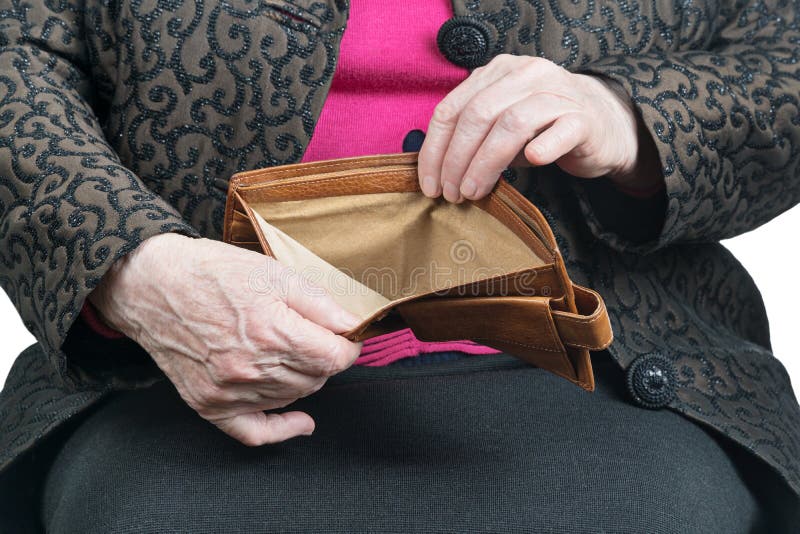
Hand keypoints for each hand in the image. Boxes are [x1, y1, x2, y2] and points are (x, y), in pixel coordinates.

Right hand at [88, 233, 362, 445]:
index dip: (348, 345)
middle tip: (315, 336)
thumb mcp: (274, 273)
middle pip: (317, 378)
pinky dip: (282, 429)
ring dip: (303, 379)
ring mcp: (228, 391)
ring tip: (291, 353)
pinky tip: (302, 422)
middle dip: (324, 357)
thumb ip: (320, 303)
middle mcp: (251, 368)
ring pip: (293, 398)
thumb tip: (354, 325)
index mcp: (272, 331)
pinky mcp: (209, 405)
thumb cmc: (213, 273)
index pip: (335, 358)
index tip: (345, 335)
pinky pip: (255, 433)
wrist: (150, 285)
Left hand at [417, 54, 662, 201]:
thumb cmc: (543, 128)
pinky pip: (559, 131)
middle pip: (478, 115)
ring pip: (512, 123)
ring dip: (486, 162)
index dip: (435, 149)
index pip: (452, 108)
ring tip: (474, 191)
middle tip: (452, 193)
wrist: (603, 126)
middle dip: (456, 159)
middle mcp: (526, 74)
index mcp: (497, 73)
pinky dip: (541, 148)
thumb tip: (436, 172)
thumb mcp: (500, 126)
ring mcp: (557, 93)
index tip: (429, 185)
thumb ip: (470, 137)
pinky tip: (530, 163)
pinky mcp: (583, 118)